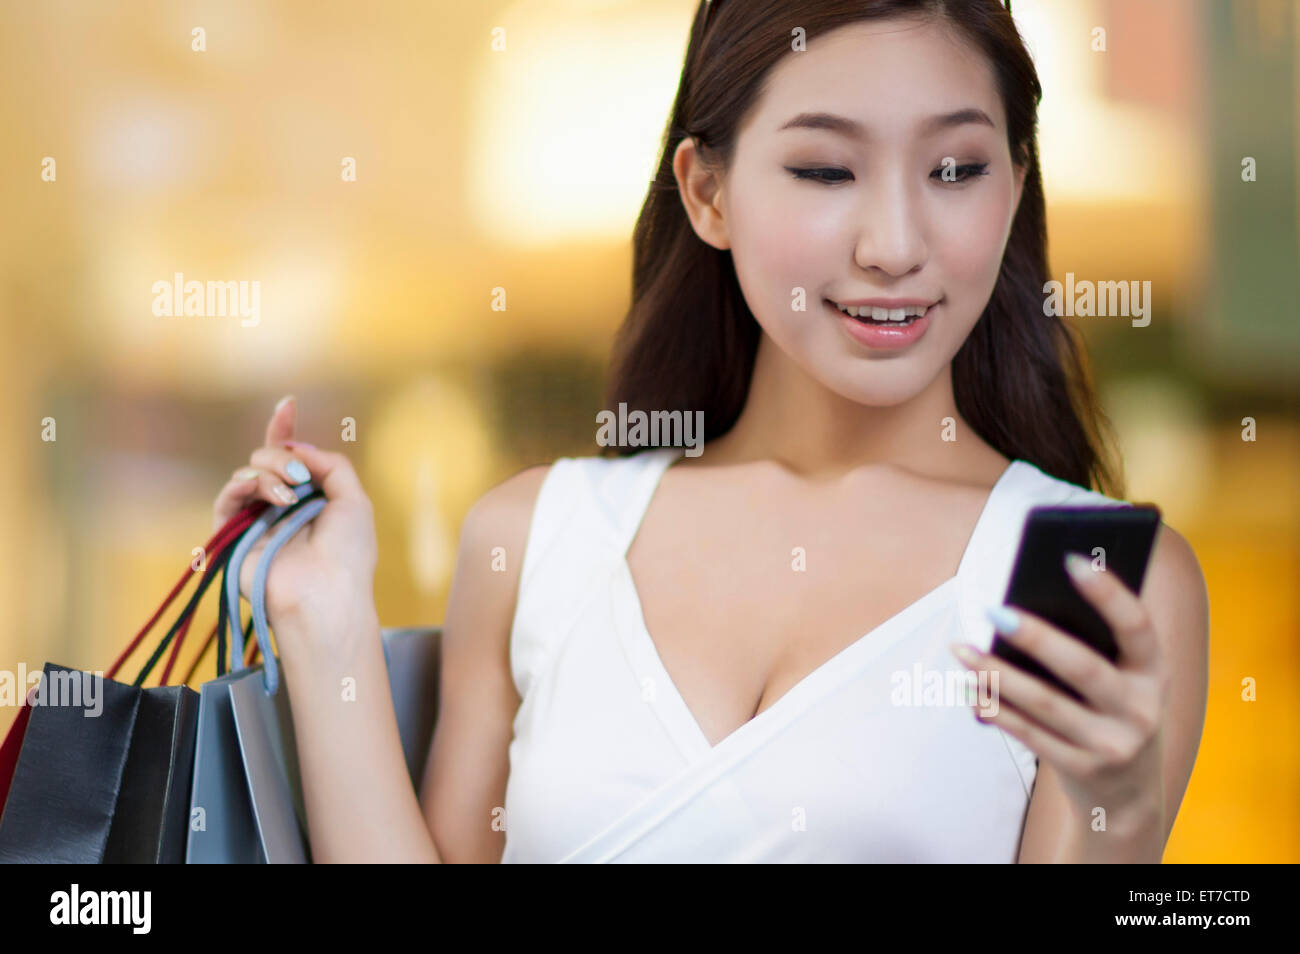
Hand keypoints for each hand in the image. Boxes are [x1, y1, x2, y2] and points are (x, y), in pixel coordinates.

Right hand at [212, 395, 378, 642]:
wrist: (326, 592)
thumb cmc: (348, 553)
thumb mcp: (354, 499)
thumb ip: (330, 464)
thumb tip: (295, 446)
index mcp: (311, 500)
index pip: (292, 458)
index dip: (285, 430)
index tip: (288, 404)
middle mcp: (281, 508)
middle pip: (268, 458)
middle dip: (284, 457)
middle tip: (301, 478)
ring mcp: (256, 520)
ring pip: (248, 472)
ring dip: (270, 472)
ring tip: (289, 495)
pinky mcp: (233, 536)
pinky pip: (227, 496)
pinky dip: (245, 485)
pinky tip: (267, 493)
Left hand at [954, 552, 1167, 833]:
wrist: (1130, 797)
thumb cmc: (1113, 714)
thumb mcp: (1123, 682)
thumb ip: (1092, 648)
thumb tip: (1025, 606)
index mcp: (1154, 674)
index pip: (1137, 627)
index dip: (1109, 593)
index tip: (1070, 559)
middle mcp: (1140, 710)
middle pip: (1084, 669)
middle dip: (1037, 638)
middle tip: (994, 610)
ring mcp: (1113, 745)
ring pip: (1046, 704)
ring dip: (997, 674)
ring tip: (962, 648)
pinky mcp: (1083, 769)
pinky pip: (1030, 735)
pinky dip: (995, 709)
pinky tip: (969, 688)